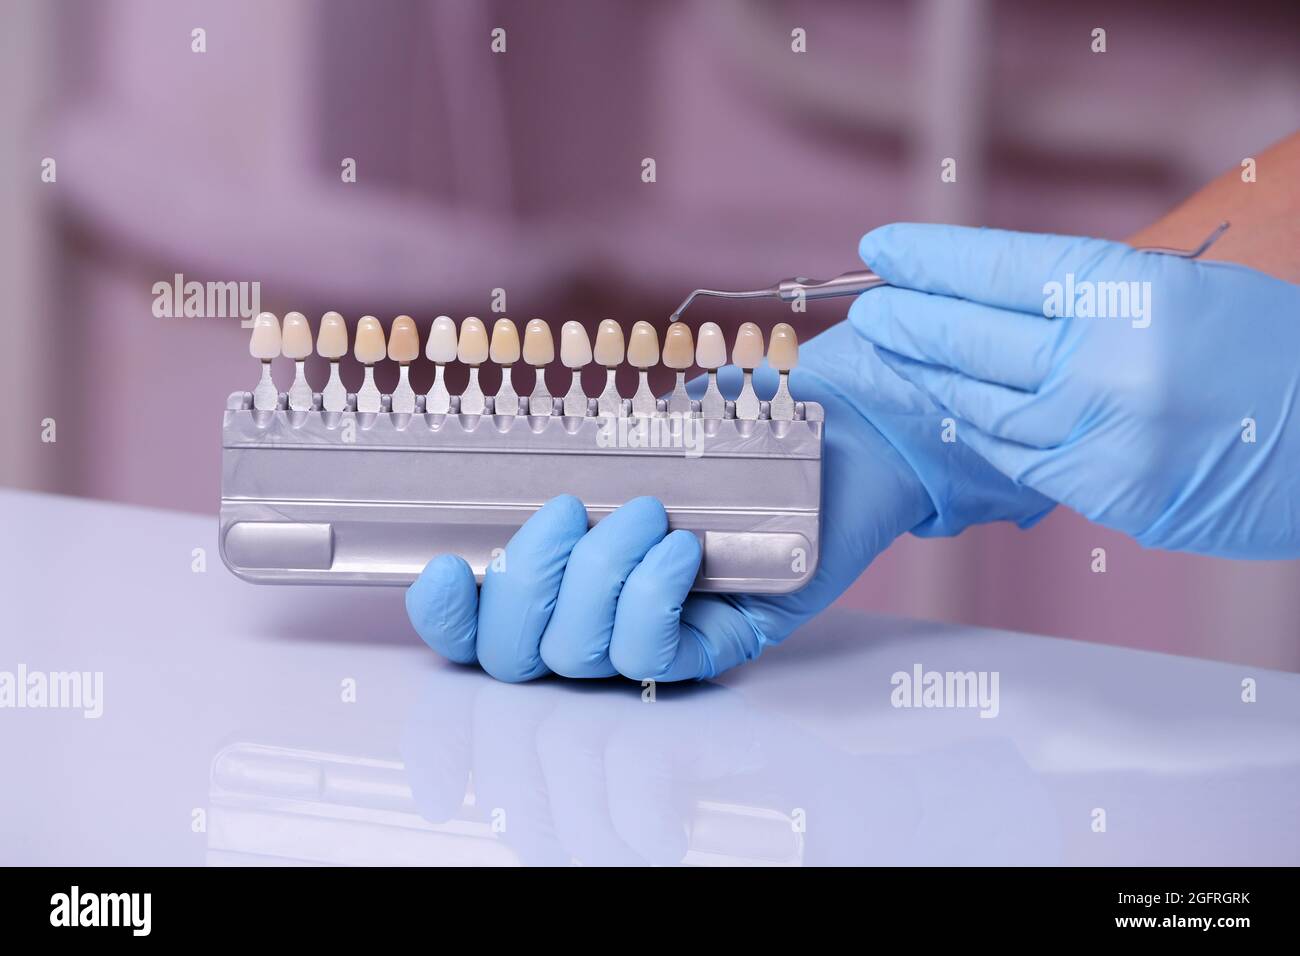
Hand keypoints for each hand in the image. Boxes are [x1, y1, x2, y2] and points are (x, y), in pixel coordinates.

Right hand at [406, 320, 1051, 682]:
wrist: (830, 424)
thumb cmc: (722, 425)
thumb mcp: (626, 433)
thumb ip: (561, 466)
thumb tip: (491, 484)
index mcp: (562, 569)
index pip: (479, 627)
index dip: (447, 617)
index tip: (444, 567)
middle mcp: (600, 613)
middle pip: (517, 655)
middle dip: (526, 582)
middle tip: (568, 509)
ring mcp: (659, 633)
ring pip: (582, 656)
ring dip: (597, 580)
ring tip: (648, 513)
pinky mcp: (724, 639)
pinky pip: (660, 656)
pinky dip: (653, 599)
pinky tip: (679, 548)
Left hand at [851, 223, 1299, 557]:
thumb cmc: (1271, 352)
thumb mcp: (1190, 288)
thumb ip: (1098, 294)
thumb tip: (1007, 292)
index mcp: (1134, 295)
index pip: (1002, 269)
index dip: (933, 260)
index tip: (884, 249)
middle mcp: (1108, 365)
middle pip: (976, 338)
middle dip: (910, 320)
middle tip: (868, 306)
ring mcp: (1101, 434)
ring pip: (982, 403)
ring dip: (929, 376)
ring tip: (895, 354)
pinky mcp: (1103, 490)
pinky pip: (1015, 455)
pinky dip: (975, 429)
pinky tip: (946, 407)